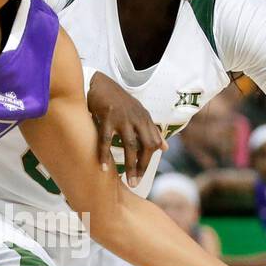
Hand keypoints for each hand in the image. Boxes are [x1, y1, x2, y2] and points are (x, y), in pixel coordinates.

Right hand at [86, 70, 163, 186]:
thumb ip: (152, 130)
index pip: (153, 143)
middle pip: (145, 146)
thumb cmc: (118, 101)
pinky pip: (106, 140)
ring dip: (130, 165)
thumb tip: (165, 148)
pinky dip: (104, 154)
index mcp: (145, 118)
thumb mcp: (139, 113)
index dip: (149, 160)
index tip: (142, 174)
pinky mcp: (107, 116)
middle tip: (136, 183)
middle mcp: (137, 118)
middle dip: (142, 166)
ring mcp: (122, 117)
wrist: (99, 83)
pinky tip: (104, 167)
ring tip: (128, 181)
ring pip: (130, 145)